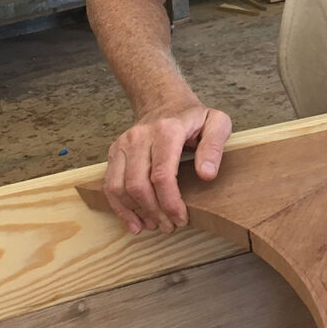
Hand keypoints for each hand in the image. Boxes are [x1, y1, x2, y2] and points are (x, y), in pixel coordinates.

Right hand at [103, 100, 231, 234]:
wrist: (164, 101)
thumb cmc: (193, 117)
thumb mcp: (217, 123)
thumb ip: (214, 147)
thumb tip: (206, 174)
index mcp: (167, 130)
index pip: (162, 175)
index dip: (170, 202)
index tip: (181, 218)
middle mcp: (140, 136)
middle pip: (138, 185)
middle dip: (154, 212)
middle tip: (170, 226)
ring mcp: (124, 144)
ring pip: (120, 187)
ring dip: (135, 212)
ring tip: (154, 226)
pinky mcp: (115, 152)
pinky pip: (110, 185)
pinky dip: (119, 207)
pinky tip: (133, 222)